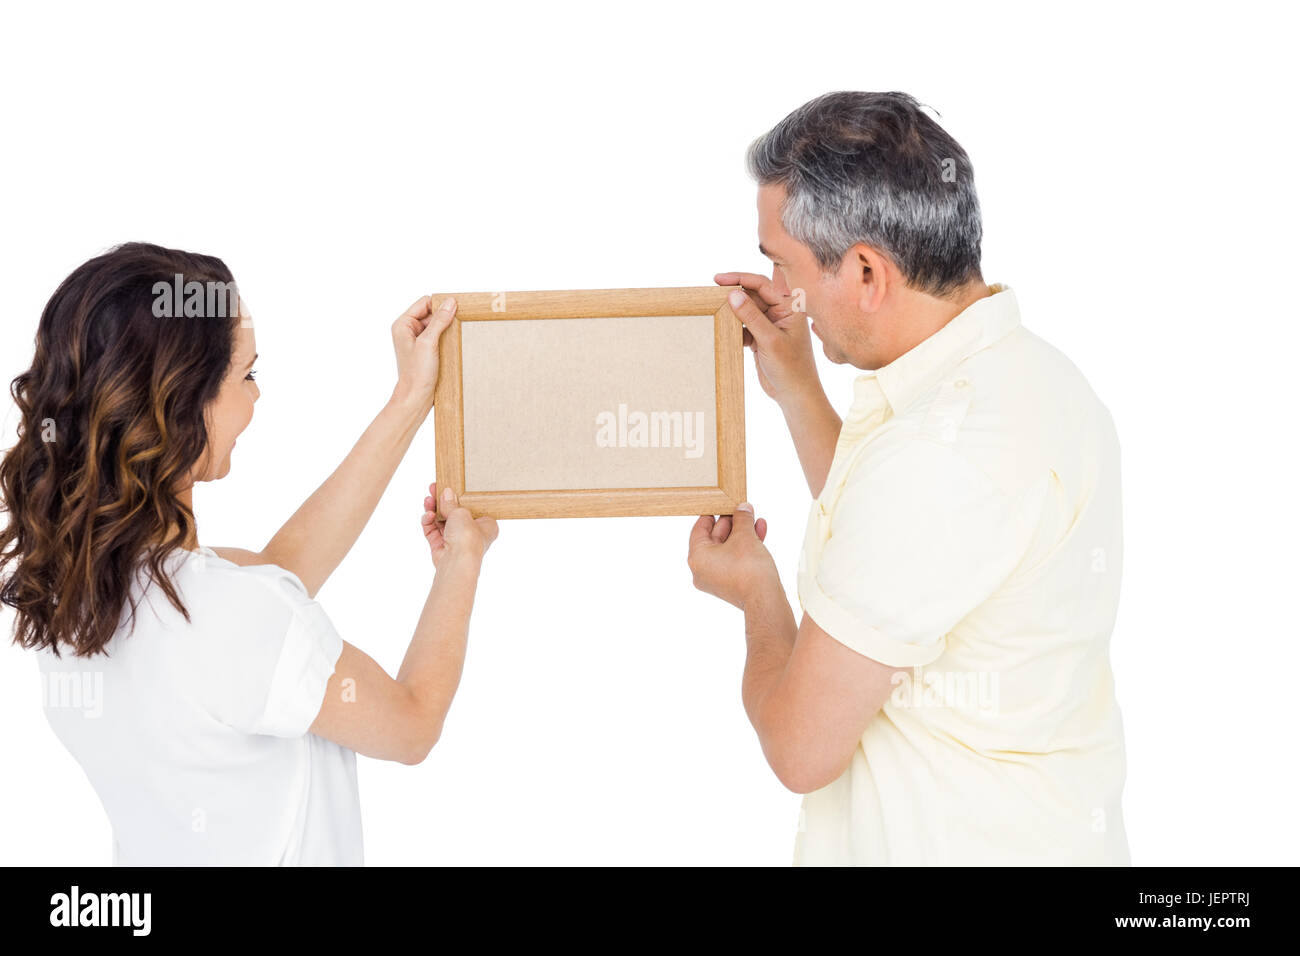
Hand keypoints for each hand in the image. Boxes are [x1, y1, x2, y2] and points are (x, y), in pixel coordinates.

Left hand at [391, 295, 456, 413]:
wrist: (416, 397)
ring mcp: (418, 340)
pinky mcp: (426, 350)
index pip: (425, 302)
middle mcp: (409, 330)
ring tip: (451, 341)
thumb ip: (439, 321)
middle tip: (454, 328)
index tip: (455, 311)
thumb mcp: (428, 343)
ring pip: (438, 325)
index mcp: (403, 324)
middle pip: (432, 313)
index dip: (440, 305)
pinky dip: (447, 339)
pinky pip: (440, 337)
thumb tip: (450, 302)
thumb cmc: (416, 373)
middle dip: (444, 318)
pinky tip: (451, 347)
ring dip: (447, 330)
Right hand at [421, 484, 497, 567]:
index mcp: (486, 525)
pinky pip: (433, 531)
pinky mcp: (441, 547)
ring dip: (434, 510)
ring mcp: (456, 541)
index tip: (449, 487)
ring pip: (442, 521)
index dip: (460, 497)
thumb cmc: (468, 537)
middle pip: (455, 513)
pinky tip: (428, 515)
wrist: (457, 562)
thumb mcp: (461, 513)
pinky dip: (429, 522)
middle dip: (442, 501)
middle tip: (433, 489)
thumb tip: (446, 492)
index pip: (473, 507)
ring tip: (427, 500)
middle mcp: (472, 533)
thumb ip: (451, 503)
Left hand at [687, 503, 777, 609]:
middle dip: (732, 523)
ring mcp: (716, 579)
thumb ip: (742, 519)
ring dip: (742, 533)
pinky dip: (745, 547)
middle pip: (715, 538)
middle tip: (742, 510)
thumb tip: (743, 508)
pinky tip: (759, 532)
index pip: (699, 529)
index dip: (713, 513)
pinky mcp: (730, 584)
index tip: (722, 504)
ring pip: (728, 549)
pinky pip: (734, 560)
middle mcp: (702, 570)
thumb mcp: (745, 536)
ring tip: (754, 519)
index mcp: (697, 557)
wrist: (765, 599)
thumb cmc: (750, 569)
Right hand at [715, 273, 818, 403]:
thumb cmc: (791, 367)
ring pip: (746, 311)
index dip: (739, 279)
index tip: (718, 280)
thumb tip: (733, 294)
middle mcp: (780, 312)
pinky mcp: (760, 338)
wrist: (794, 394)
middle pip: (752, 295)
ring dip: (732, 312)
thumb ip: (751, 316)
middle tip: (712, 295)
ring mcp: (769, 325)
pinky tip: (724, 330)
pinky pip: (743, 326)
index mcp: (789, 307)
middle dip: (733, 294)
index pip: (761, 285)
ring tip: (714, 312)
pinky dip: (733, 327)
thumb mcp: (770, 340)